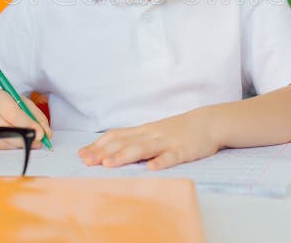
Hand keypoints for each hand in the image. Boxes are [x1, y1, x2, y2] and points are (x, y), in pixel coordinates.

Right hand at [0, 89, 51, 149]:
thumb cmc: (2, 102)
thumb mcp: (19, 100)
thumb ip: (34, 115)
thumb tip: (47, 134)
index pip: (12, 113)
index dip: (28, 125)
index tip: (41, 134)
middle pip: (5, 130)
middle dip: (25, 138)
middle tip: (39, 142)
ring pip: (2, 142)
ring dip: (20, 145)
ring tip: (33, 144)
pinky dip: (12, 146)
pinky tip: (21, 144)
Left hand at [78, 109, 218, 169]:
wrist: (209, 122)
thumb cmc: (178, 129)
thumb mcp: (154, 132)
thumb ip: (135, 140)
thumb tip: (111, 150)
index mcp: (143, 131)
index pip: (116, 136)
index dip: (99, 145)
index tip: (81, 154)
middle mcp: (152, 134)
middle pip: (124, 142)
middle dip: (104, 152)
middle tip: (86, 161)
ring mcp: (168, 141)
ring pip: (143, 148)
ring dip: (124, 155)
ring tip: (108, 164)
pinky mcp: (184, 149)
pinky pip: (172, 156)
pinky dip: (161, 162)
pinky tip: (151, 168)